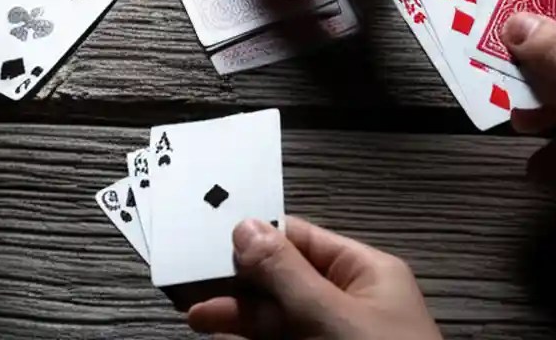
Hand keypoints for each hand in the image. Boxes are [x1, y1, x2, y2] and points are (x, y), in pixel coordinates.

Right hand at [187, 217, 441, 339]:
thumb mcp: (333, 314)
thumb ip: (287, 273)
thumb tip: (246, 226)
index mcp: (366, 272)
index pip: (303, 240)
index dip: (257, 237)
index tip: (209, 236)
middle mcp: (349, 301)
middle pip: (283, 279)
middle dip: (238, 281)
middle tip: (189, 281)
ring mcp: (333, 337)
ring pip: (276, 317)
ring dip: (236, 314)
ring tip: (194, 315)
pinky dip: (250, 338)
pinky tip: (220, 333)